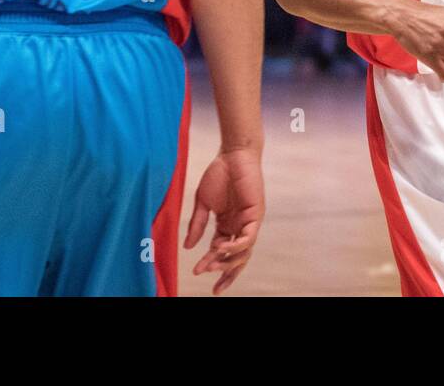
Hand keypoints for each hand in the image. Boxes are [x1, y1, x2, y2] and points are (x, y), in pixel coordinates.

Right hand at [184, 146, 263, 294]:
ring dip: (228, 262)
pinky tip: (220, 249)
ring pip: (243, 252)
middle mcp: (240, 227)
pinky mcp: (256, 215)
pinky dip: (236, 246)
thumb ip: (196, 225)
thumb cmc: (218, 174)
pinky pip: (248, 238)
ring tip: (211, 266)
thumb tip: (188, 247)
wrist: (232, 154)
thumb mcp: (203, 203)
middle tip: (215, 288)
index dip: (210, 264)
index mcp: (227, 225)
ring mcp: (249, 222)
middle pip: (237, 259)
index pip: (221, 252)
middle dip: (226, 275)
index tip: (197, 273)